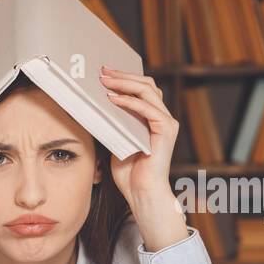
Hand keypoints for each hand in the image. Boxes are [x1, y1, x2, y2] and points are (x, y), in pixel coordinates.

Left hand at [102, 67, 178, 209]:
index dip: (124, 78)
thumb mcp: (116, 139)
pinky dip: (130, 101)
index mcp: (152, 118)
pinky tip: (114, 99)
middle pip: (146, 84)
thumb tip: (96, 102)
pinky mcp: (166, 129)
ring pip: (147, 91)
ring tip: (105, 81)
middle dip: (123, 75)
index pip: (141, 89)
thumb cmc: (129, 171)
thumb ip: (113, 120)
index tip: (104, 73)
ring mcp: (166, 122)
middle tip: (103, 72)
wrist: (141, 192)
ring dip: (124, 83)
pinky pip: (147, 108)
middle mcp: (162, 117)